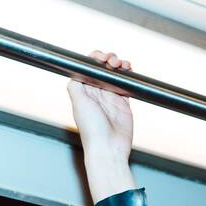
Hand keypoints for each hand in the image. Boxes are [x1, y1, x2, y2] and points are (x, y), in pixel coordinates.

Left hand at [67, 49, 135, 201]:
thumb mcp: (79, 103)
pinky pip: (126, 84)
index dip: (95, 58)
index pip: (89, 68)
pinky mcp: (123, 102)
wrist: (109, 148)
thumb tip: (75, 69)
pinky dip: (129, 75)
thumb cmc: (92, 129)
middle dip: (109, 59)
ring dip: (120, 65)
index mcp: (84, 91)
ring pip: (115, 74)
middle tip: (113, 62)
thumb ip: (75, 85)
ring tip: (123, 65)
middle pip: (103, 68)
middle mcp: (96, 93)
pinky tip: (129, 71)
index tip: (101, 57)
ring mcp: (110, 97)